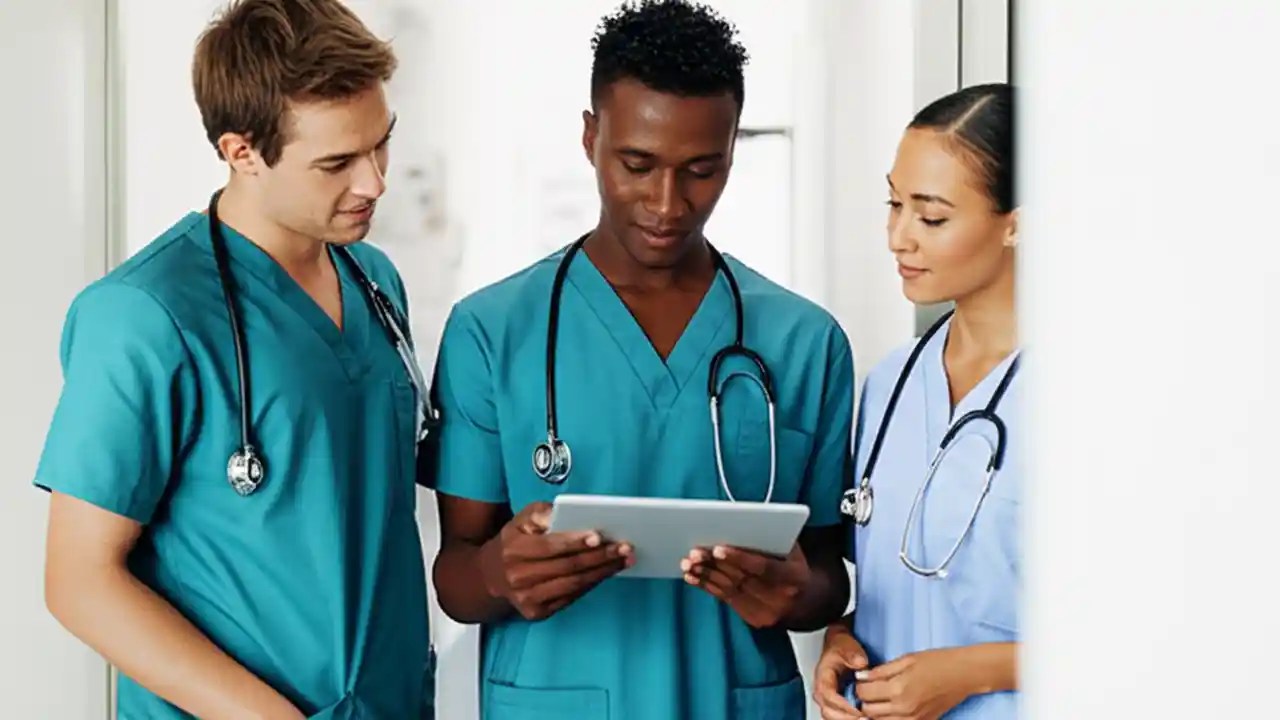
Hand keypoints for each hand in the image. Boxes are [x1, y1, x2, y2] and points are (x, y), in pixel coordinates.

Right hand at [480, 502, 632, 620]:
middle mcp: (519, 576)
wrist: (493, 576)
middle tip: (625, 547)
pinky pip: (571, 597)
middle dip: (600, 557)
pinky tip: (607, 572)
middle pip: (568, 567)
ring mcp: (527, 598)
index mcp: (514, 550)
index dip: (576, 542)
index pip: (551, 546)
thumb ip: (540, 513)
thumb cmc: (515, 542)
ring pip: (574, 585)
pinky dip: (592, 584)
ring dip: (603, 572)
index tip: (600, 536)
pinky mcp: (537, 612)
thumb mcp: (521, 520)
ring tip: (624, 560)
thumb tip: (560, 513)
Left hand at [681, 542, 809, 628]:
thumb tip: (742, 523)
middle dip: (715, 565)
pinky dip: (707, 587)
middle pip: (742, 579)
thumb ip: (773, 538)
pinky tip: (693, 577)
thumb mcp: (793, 550)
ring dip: (706, 576)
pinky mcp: (752, 619)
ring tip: (688, 563)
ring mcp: (766, 612)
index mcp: (795, 577)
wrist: (805, 601)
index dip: (740, 558)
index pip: (764, 568)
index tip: (718, 549)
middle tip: (695, 552)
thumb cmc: (793, 566)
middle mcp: (781, 598)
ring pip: (730, 590)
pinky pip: (726, 600)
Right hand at [814, 625, 868, 718]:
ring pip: (831, 717)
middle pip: (828, 711)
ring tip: (865, 719)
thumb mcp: (847, 646)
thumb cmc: (841, 647)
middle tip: (864, 718)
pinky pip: (838, 717)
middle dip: (846, 717)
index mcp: (823, 676)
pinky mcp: (835, 703)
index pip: (828, 695)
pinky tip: (863, 718)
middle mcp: (822, 690)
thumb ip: (852, 654)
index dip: (843, 705)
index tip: (858, 709)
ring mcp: (828, 698)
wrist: (839, 646)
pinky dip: (849, 719)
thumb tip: (860, 662)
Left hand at [853, 648, 973, 719]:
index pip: (863, 694)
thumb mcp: (906, 659)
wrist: (963, 675)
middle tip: (869, 689)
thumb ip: (881, 671)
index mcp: (898, 689)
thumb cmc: (937, 662)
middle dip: (864, 700)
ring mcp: (913, 719)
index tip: (863, 680)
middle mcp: (904, 708)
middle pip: (868, 711)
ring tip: (879, 699)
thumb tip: (861, 677)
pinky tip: (891, 708)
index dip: (859, 686)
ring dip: (874, 711)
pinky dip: (888, 718)